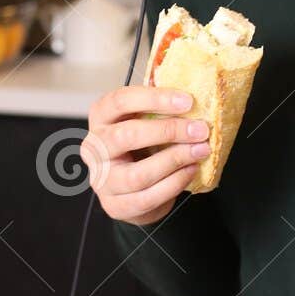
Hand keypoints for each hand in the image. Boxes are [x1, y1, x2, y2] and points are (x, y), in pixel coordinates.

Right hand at [85, 85, 209, 225]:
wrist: (132, 187)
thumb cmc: (141, 144)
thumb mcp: (144, 120)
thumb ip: (159, 107)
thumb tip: (195, 90)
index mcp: (100, 118)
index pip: (120, 101)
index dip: (154, 99)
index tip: (188, 101)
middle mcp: (94, 147)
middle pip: (126, 136)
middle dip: (168, 131)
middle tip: (200, 129)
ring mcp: (101, 179)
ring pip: (137, 174)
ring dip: (174, 161)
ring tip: (200, 151)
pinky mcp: (115, 205)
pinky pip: (147, 198)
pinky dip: (174, 184)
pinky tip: (191, 170)